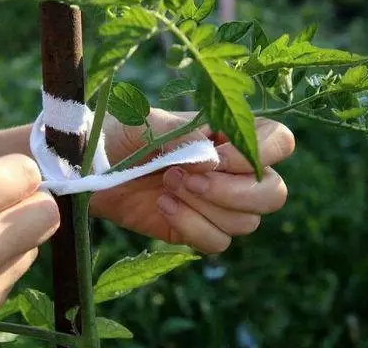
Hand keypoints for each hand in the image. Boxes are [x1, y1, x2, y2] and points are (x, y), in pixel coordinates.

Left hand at [90, 109, 294, 252]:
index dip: (256, 155)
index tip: (213, 156)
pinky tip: (163, 206)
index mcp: (229, 134)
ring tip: (165, 186)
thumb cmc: (120, 133)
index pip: (279, 142)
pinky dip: (193, 228)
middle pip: (273, 193)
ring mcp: (217, 204)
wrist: (88, 166)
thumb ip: (184, 136)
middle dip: (231, 191)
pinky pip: (218, 243)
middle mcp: (232, 170)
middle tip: (182, 177)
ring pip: (247, 222)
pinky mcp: (196, 229)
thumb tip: (214, 163)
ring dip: (204, 207)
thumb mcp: (149, 124)